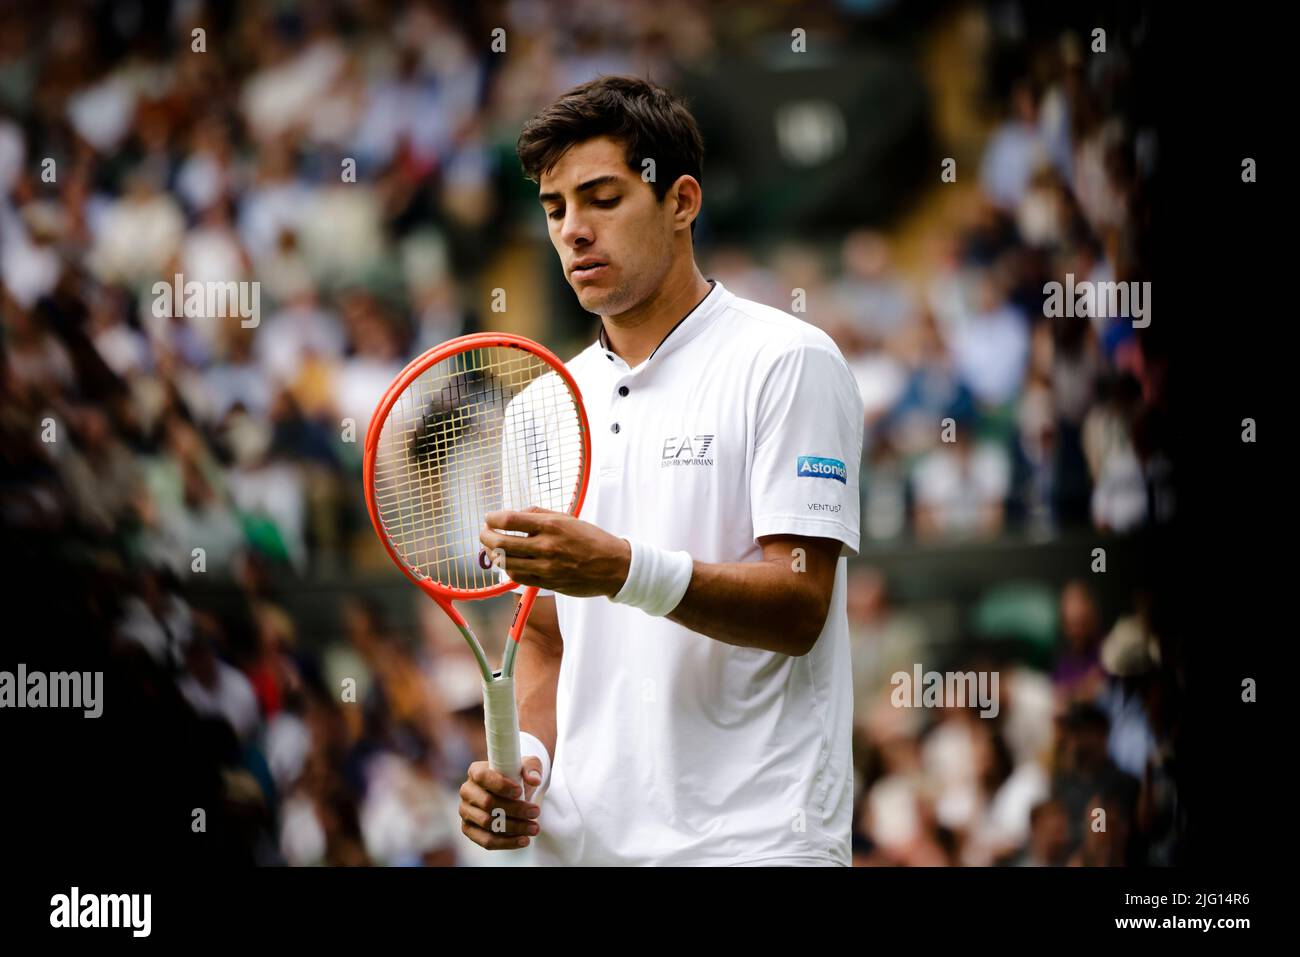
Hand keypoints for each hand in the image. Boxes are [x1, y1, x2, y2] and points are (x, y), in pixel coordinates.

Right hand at [458, 757, 543, 849]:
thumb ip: (532, 769)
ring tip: (534, 827)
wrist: (516, 792)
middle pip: (487, 803)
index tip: (519, 791)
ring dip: (514, 827)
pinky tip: (523, 840)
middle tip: (535, 812)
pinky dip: (506, 842)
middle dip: (514, 809)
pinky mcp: (470, 829)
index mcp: (476, 771)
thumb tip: (535, 780)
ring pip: (488, 823)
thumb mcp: (528, 766)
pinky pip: (486, 840)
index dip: (500, 785)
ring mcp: (466, 811)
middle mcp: (467, 791)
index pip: (482, 777)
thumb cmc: (518, 776)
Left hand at [480, 506, 630, 597]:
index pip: (510, 520)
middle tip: (484, 532)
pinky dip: (508, 568)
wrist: (614, 566)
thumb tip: (513, 514)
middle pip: (502, 543)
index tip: (489, 517)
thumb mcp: (567, 518)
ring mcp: (546, 566)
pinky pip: (518, 576)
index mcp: (552, 525)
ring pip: (506, 562)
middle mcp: (547, 546)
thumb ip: (539, 513)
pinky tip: (508, 562)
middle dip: (486, 536)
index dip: (493, 518)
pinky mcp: (548, 582)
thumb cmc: (591, 539)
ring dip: (494, 554)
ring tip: (494, 547)